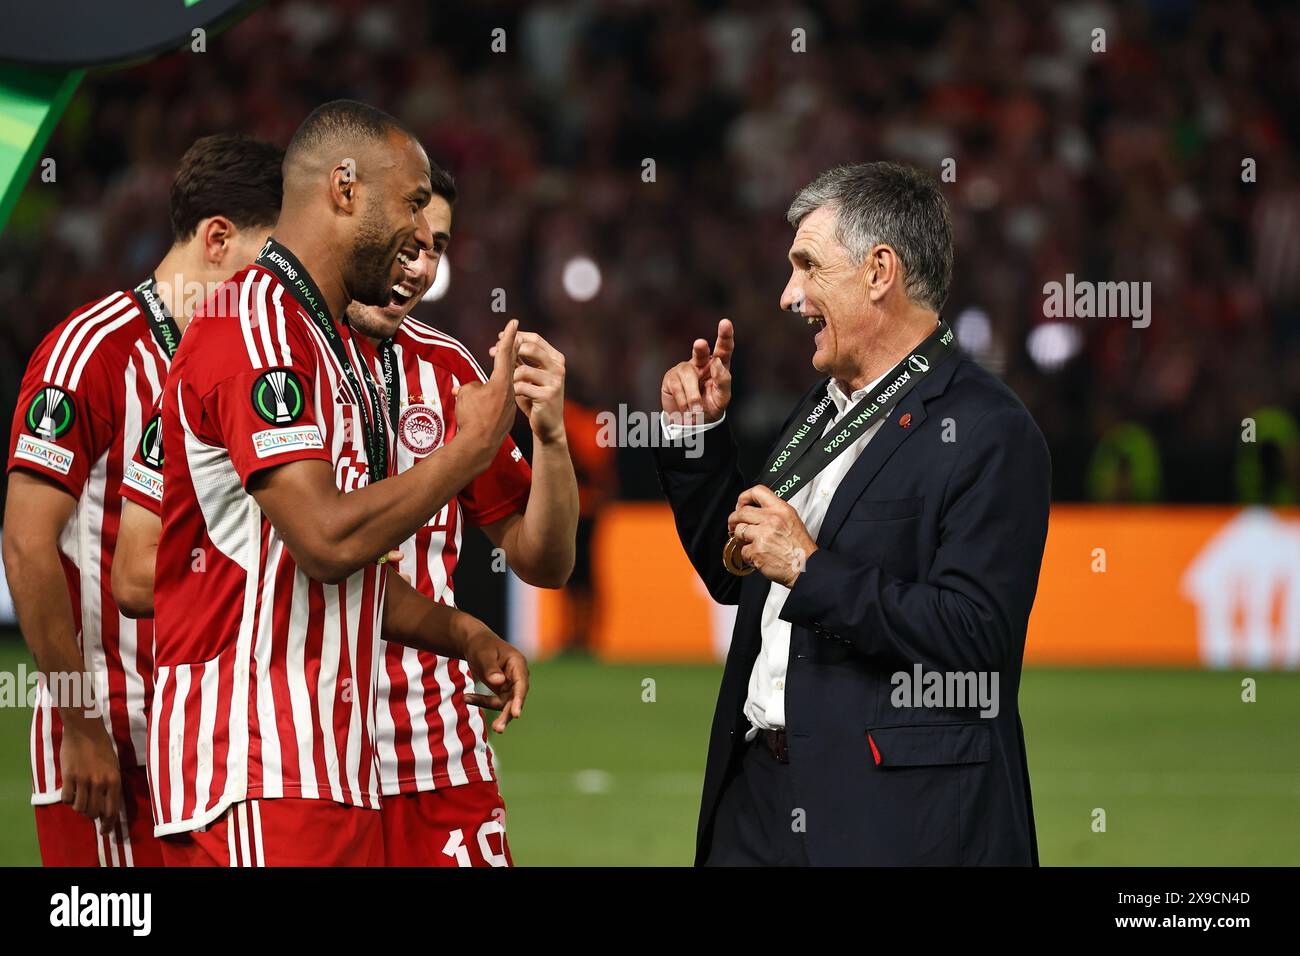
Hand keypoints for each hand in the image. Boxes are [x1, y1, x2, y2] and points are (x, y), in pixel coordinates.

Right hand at [59, 718, 121, 825]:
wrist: (85, 729)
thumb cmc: (102, 747)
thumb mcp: (114, 766)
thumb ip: (111, 785)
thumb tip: (109, 805)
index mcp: (115, 780)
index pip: (112, 810)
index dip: (108, 824)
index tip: (104, 832)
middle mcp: (100, 782)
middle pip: (94, 812)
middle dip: (92, 815)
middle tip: (89, 811)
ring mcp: (84, 780)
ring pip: (79, 808)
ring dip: (79, 807)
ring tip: (80, 798)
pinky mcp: (69, 776)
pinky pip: (66, 798)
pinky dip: (67, 798)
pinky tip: (70, 790)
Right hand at [454, 319, 518, 466]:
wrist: (478, 444)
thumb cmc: (471, 416)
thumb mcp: (465, 394)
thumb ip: (470, 386)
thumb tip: (471, 388)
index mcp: (500, 381)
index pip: (505, 353)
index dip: (508, 337)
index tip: (515, 323)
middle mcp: (508, 391)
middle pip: (510, 367)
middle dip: (511, 351)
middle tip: (517, 335)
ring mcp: (509, 405)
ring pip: (501, 388)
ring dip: (498, 380)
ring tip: (494, 379)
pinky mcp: (507, 418)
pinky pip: (499, 404)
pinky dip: (493, 401)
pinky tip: (484, 410)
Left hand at [463, 630, 529, 733]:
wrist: (474, 643)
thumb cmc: (480, 645)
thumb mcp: (483, 654)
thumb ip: (490, 668)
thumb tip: (499, 682)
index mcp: (518, 663)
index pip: (521, 684)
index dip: (519, 700)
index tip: (516, 714)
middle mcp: (518, 675)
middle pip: (516, 698)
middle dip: (507, 714)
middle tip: (498, 729)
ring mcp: (511, 684)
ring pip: (507, 704)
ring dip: (495, 712)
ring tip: (485, 720)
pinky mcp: (503, 690)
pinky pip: (494, 701)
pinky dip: (481, 701)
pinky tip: (466, 698)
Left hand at [490, 329, 565, 444]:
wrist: (547, 425)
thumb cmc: (535, 398)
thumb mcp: (528, 376)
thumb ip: (518, 360)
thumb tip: (499, 343)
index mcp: (555, 358)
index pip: (536, 339)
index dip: (516, 336)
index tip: (498, 338)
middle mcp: (558, 367)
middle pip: (532, 348)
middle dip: (509, 350)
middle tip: (492, 354)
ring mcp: (555, 381)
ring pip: (524, 370)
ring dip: (509, 377)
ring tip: (505, 384)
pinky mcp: (548, 396)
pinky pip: (522, 387)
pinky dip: (512, 390)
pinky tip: (511, 396)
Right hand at [660, 318, 732, 425]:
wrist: (692, 423)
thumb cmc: (710, 406)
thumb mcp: (722, 398)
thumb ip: (724, 381)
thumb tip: (717, 363)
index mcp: (718, 366)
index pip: (724, 349)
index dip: (725, 335)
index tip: (725, 323)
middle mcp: (701, 363)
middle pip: (700, 351)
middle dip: (700, 347)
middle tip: (700, 344)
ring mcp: (685, 369)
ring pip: (688, 377)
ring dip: (693, 396)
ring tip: (696, 411)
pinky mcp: (671, 377)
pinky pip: (677, 387)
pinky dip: (683, 401)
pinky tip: (686, 410)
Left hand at [727, 485, 817, 587]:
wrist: (806, 567)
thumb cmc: (800, 548)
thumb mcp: (792, 520)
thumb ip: (774, 512)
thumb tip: (756, 510)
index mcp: (781, 510)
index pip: (757, 491)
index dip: (744, 497)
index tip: (741, 504)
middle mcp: (772, 520)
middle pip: (741, 512)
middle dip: (734, 519)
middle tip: (734, 525)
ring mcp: (763, 535)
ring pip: (739, 530)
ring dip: (740, 538)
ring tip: (748, 542)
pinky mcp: (757, 551)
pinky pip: (742, 550)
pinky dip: (747, 555)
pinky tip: (756, 555)